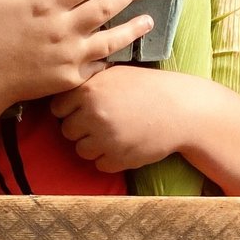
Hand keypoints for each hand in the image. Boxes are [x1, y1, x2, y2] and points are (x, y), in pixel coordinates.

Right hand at [0, 0, 156, 116]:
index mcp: (47, 0)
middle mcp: (64, 27)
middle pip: (108, 7)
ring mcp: (70, 55)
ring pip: (111, 40)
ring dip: (133, 29)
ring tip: (150, 21)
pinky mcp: (69, 79)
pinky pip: (98, 67)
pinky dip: (110, 59)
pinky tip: (120, 52)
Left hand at [50, 67, 192, 173]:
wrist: (182, 110)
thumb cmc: (149, 89)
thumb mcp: (115, 74)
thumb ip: (88, 82)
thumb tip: (63, 88)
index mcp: (89, 90)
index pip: (57, 109)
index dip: (70, 110)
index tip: (85, 109)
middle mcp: (93, 114)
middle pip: (67, 131)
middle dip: (81, 129)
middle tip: (102, 123)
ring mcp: (105, 138)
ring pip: (81, 150)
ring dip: (94, 146)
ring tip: (114, 135)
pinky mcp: (119, 158)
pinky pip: (100, 165)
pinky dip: (110, 159)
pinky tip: (124, 145)